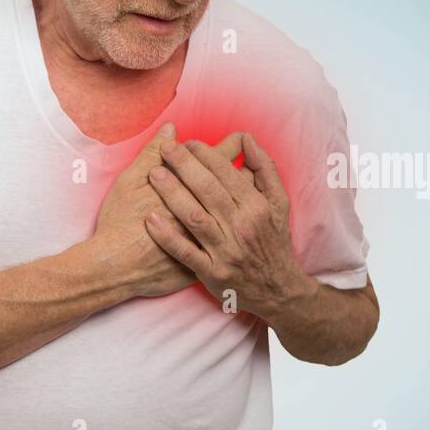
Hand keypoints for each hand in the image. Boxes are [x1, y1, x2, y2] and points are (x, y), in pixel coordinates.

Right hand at [88, 123, 246, 298]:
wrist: (114, 269)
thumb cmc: (118, 223)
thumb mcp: (129, 182)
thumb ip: (152, 153)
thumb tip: (171, 129)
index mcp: (190, 190)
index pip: (220, 160)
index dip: (231, 146)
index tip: (238, 138)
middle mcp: (208, 214)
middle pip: (237, 185)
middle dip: (244, 167)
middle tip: (249, 158)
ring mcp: (212, 239)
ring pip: (240, 212)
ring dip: (244, 196)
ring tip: (246, 182)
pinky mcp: (208, 261)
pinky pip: (231, 240)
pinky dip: (236, 226)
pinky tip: (236, 217)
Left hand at [144, 131, 314, 318]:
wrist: (278, 291)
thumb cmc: (274, 242)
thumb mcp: (279, 204)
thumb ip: (265, 169)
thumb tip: (247, 139)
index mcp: (257, 208)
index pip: (227, 174)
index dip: (205, 154)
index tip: (187, 142)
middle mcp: (242, 227)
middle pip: (208, 190)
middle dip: (184, 165)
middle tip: (166, 149)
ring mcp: (226, 251)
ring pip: (195, 217)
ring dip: (172, 194)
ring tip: (154, 174)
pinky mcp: (212, 273)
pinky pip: (185, 253)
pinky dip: (167, 236)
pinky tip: (150, 219)